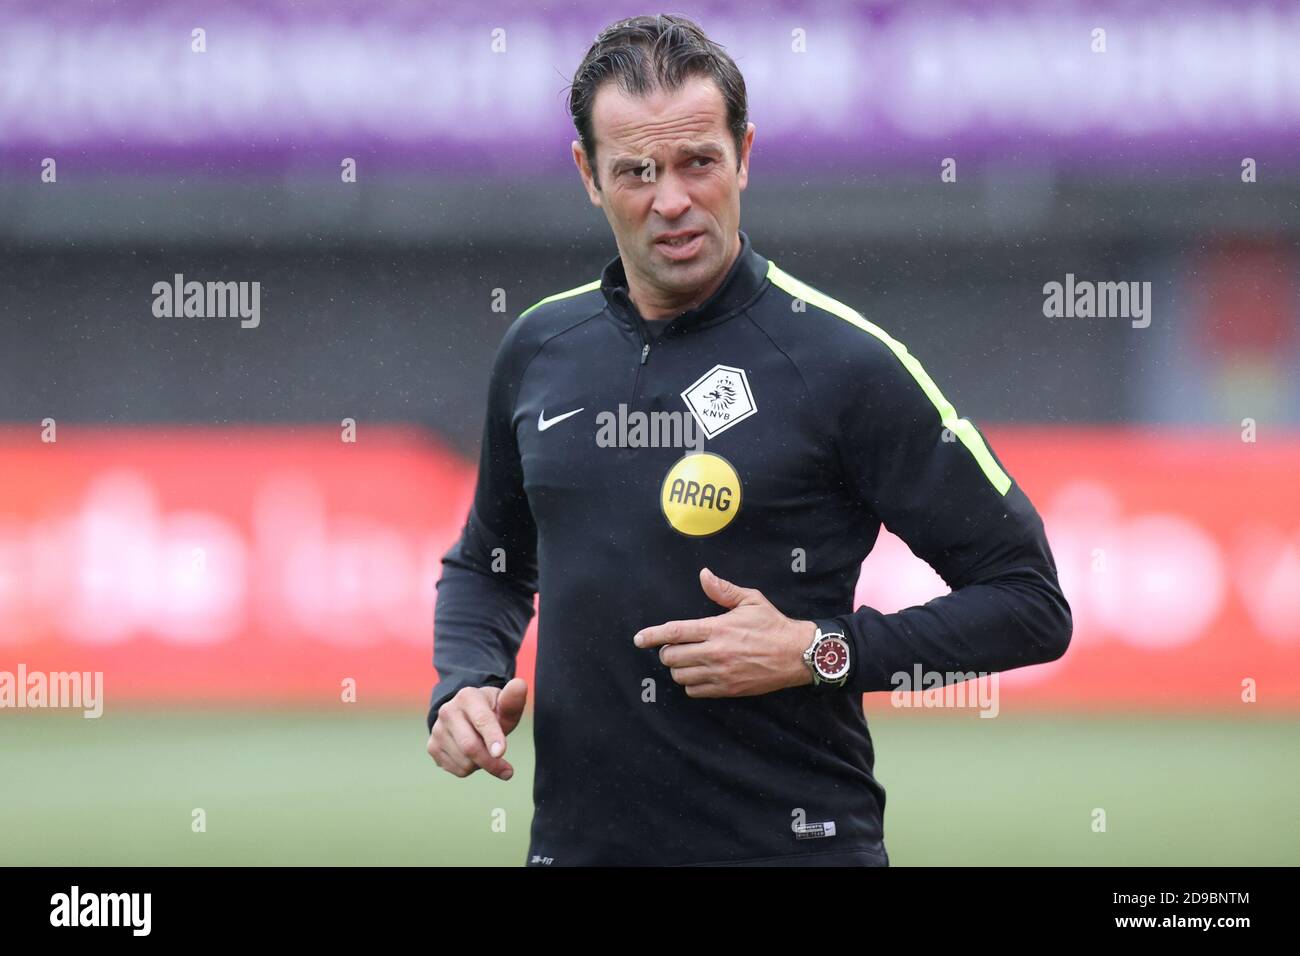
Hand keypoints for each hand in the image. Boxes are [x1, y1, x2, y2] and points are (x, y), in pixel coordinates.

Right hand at [426, 677, 526, 779]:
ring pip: (464, 761)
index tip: (501, 752)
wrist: (467, 715)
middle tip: (508, 772)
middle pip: (470, 746)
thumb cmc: (492, 711)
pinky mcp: (432, 746)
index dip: (492, 737)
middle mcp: (448, 711)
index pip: (481, 720)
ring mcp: (437, 729)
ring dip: (481, 764)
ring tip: (485, 750)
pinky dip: (470, 769)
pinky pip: (456, 769)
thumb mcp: (505, 705)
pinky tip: (472, 756)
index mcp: (467, 696)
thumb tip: (520, 685)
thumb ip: (513, 699)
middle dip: (490, 762)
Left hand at [633, 567, 816, 697]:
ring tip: (687, 660)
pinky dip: (691, 684)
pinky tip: (698, 674)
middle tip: (673, 647)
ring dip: (678, 668)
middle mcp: (715, 653)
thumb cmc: (773, 625)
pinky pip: (695, 691)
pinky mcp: (727, 689)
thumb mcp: (750, 600)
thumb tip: (703, 575)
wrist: (796, 654)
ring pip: (681, 676)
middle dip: (667, 652)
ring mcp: (720, 674)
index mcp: (717, 628)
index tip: (639, 639)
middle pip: (672, 657)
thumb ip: (723, 590)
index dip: (652, 636)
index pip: (674, 633)